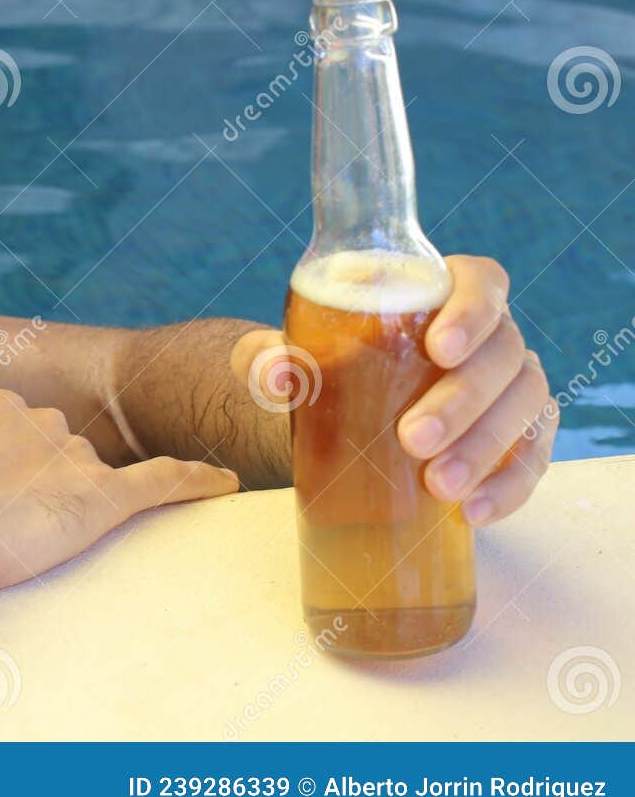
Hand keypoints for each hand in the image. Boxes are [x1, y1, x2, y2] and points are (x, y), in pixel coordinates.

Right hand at [0, 389, 238, 594]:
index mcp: (1, 408)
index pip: (26, 434)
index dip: (14, 469)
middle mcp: (44, 423)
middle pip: (63, 453)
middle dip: (45, 485)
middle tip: (3, 524)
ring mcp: (72, 460)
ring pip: (92, 478)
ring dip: (73, 504)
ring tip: (27, 536)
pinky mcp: (98, 500)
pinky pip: (161, 483)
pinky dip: (196, 482)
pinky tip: (225, 485)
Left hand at [230, 254, 556, 526]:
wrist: (327, 422)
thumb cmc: (315, 370)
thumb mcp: (278, 357)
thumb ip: (264, 356)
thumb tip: (278, 373)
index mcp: (442, 292)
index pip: (480, 282)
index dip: (472, 310)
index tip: (439, 348)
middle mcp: (489, 335)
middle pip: (503, 354)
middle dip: (464, 399)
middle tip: (413, 439)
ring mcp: (509, 387)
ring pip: (525, 406)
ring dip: (486, 449)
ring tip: (439, 487)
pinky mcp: (516, 439)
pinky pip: (531, 459)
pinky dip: (510, 487)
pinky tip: (473, 513)